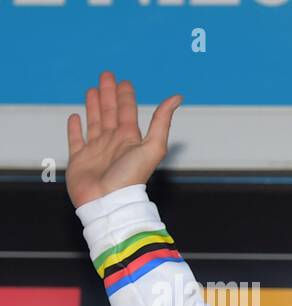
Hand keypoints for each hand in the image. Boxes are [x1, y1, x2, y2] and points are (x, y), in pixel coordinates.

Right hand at [66, 70, 181, 208]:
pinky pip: (75, 139)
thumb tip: (176, 97)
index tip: (124, 82)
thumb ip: (162, 121)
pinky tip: (75, 117)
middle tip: (106, 75)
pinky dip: (74, 128)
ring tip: (91, 90)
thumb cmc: (131, 178)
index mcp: (130, 140)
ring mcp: (96, 151)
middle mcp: (113, 143)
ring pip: (94, 122)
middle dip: (108, 94)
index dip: (125, 97)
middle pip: (110, 113)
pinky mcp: (79, 159)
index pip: (127, 112)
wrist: (108, 202)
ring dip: (93, 106)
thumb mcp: (152, 146)